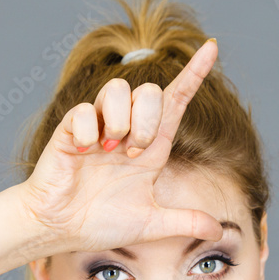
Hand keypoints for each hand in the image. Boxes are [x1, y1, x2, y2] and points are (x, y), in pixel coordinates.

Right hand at [17, 39, 223, 254]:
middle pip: (150, 89)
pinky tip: (82, 153)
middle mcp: (126, 130)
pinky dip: (88, 132)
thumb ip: (185, 222)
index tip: (212, 48)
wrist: (59, 230)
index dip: (194, 73)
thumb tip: (219, 231)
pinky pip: (84, 110)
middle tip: (133, 154)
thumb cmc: (100, 223)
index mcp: (149, 147)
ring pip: (117, 88)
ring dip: (119, 121)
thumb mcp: (151, 224)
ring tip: (109, 151)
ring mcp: (97, 126)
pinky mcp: (69, 129)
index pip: (176, 101)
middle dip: (147, 120)